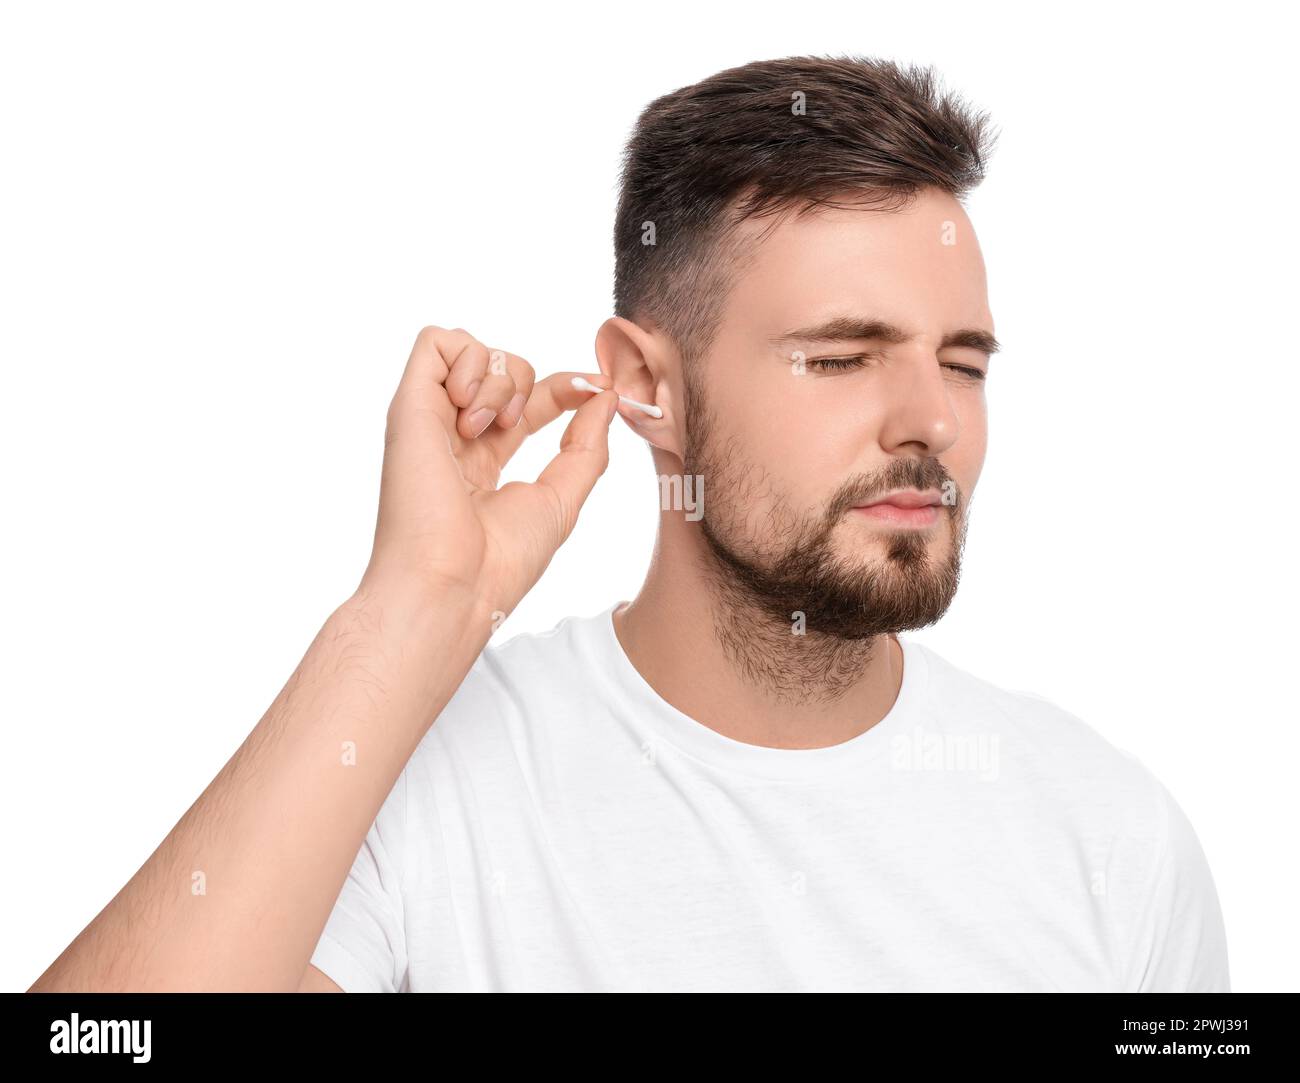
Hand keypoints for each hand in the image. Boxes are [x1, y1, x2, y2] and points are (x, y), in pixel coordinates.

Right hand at [354, 325, 619, 622]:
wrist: (454, 583)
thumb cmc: (502, 559)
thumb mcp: (562, 499)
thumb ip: (586, 446)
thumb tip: (604, 395)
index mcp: (485, 464)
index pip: (530, 403)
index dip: (566, 388)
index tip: (596, 388)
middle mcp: (453, 438)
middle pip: (504, 370)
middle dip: (530, 383)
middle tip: (518, 427)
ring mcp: (429, 420)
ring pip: (473, 349)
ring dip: (499, 379)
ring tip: (486, 427)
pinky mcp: (408, 406)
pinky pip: (435, 341)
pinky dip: (467, 360)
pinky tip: (469, 407)